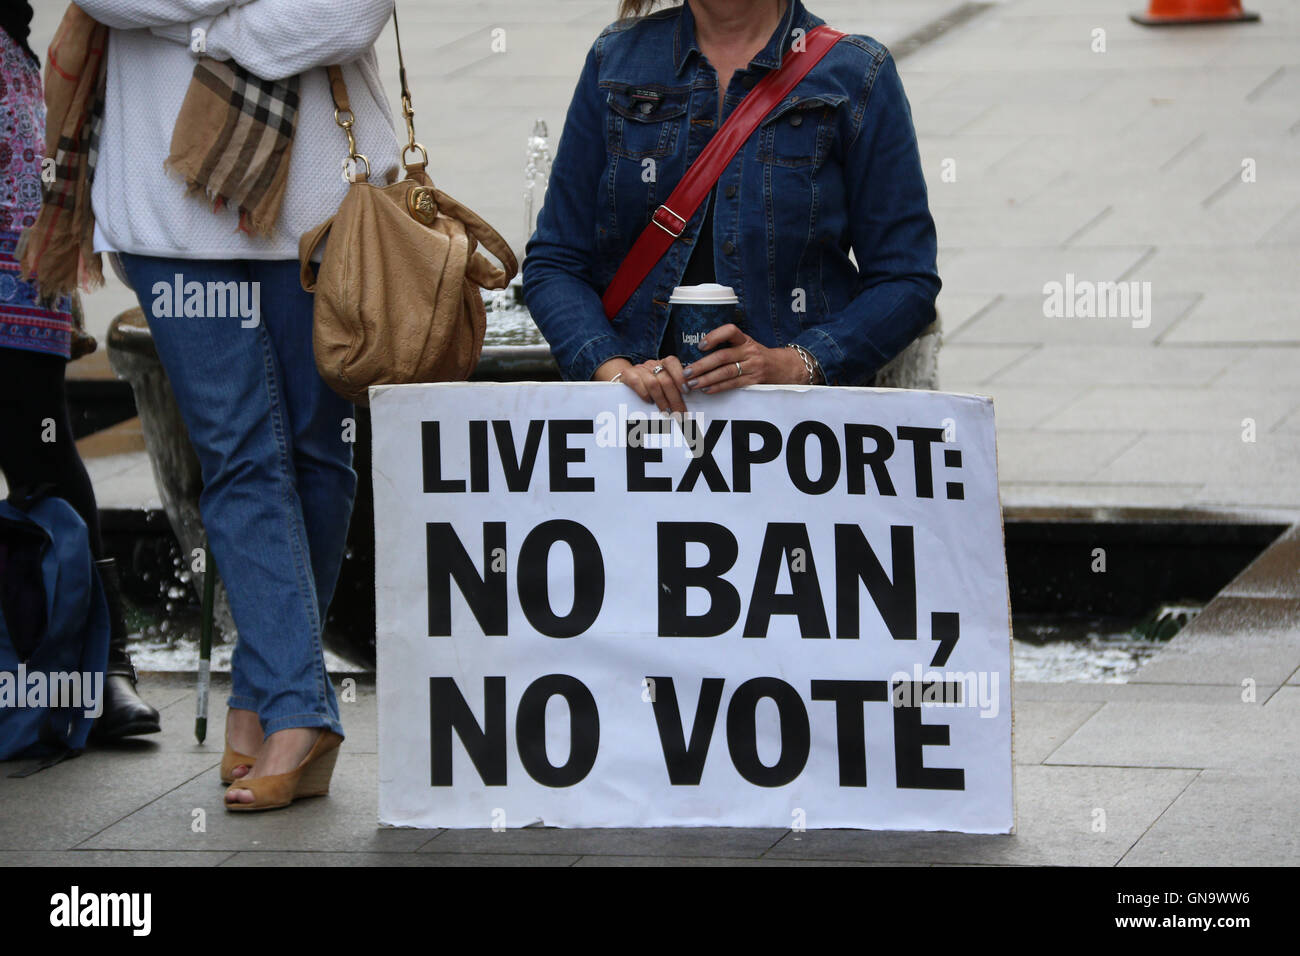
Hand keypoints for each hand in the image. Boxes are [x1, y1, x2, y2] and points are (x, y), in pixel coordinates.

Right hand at [593, 356, 688, 412]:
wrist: (624, 380)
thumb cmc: (648, 385)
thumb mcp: (662, 383)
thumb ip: (674, 388)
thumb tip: (688, 403)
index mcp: (663, 364)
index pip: (672, 362)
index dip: (680, 376)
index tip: (687, 391)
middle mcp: (651, 364)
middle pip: (665, 379)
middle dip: (675, 399)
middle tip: (681, 414)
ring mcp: (639, 369)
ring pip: (653, 384)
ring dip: (662, 400)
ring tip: (667, 413)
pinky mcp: (627, 375)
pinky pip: (637, 383)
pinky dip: (644, 394)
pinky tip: (649, 402)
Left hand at [683, 324, 807, 393]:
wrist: (784, 367)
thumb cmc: (758, 356)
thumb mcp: (747, 345)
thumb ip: (728, 346)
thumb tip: (698, 352)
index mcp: (745, 339)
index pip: (730, 330)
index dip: (714, 336)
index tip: (700, 345)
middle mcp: (749, 351)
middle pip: (723, 356)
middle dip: (702, 365)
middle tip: (686, 372)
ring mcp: (753, 366)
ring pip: (726, 372)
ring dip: (707, 379)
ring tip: (692, 384)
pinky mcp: (755, 381)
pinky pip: (733, 384)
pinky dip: (718, 387)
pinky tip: (706, 390)